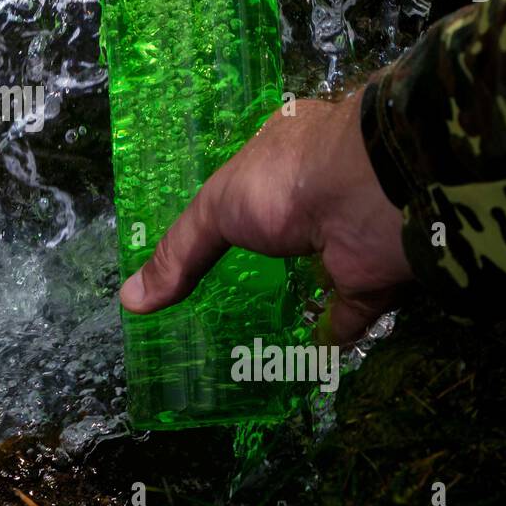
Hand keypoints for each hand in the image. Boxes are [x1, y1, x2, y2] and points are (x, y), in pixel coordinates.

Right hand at [117, 89, 413, 345]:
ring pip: (320, 265)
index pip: (248, 181)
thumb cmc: (283, 182)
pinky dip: (336, 330)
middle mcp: (316, 188)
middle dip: (266, 252)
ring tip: (269, 324)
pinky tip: (315, 351)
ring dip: (302, 291)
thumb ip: (177, 253)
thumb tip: (130, 300)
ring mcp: (348, 229)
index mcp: (278, 155)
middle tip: (234, 289)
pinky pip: (352, 308)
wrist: (371, 193)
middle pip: (285, 226)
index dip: (230, 207)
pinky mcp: (375, 270)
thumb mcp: (214, 209)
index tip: (210, 240)